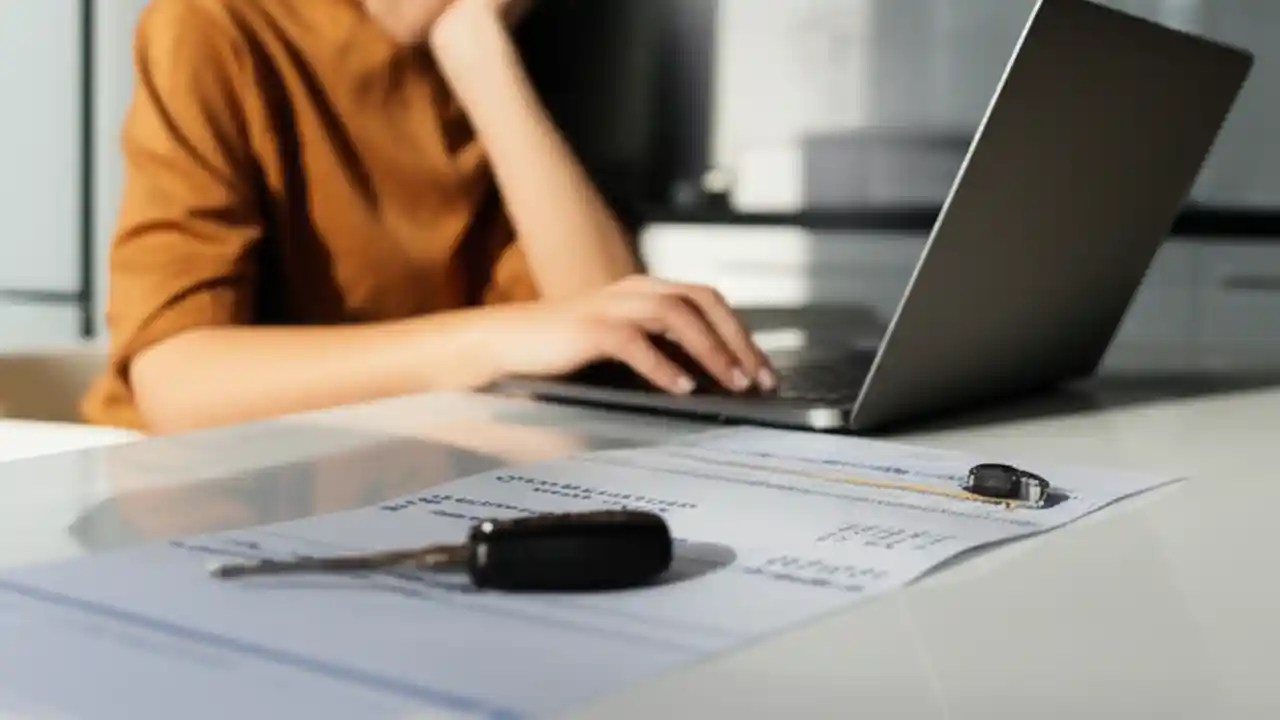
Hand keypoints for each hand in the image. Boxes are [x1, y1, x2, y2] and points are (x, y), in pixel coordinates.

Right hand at [482, 276, 777, 394]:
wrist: (503, 344)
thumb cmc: (562, 351)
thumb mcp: (620, 345)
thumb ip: (659, 349)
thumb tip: (708, 380)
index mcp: (644, 289)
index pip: (708, 301)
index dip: (740, 333)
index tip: (763, 370)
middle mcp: (633, 289)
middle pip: (702, 301)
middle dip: (737, 340)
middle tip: (759, 379)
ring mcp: (610, 305)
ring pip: (677, 314)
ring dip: (712, 350)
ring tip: (732, 383)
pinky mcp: (588, 329)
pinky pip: (635, 342)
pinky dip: (664, 366)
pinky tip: (683, 388)